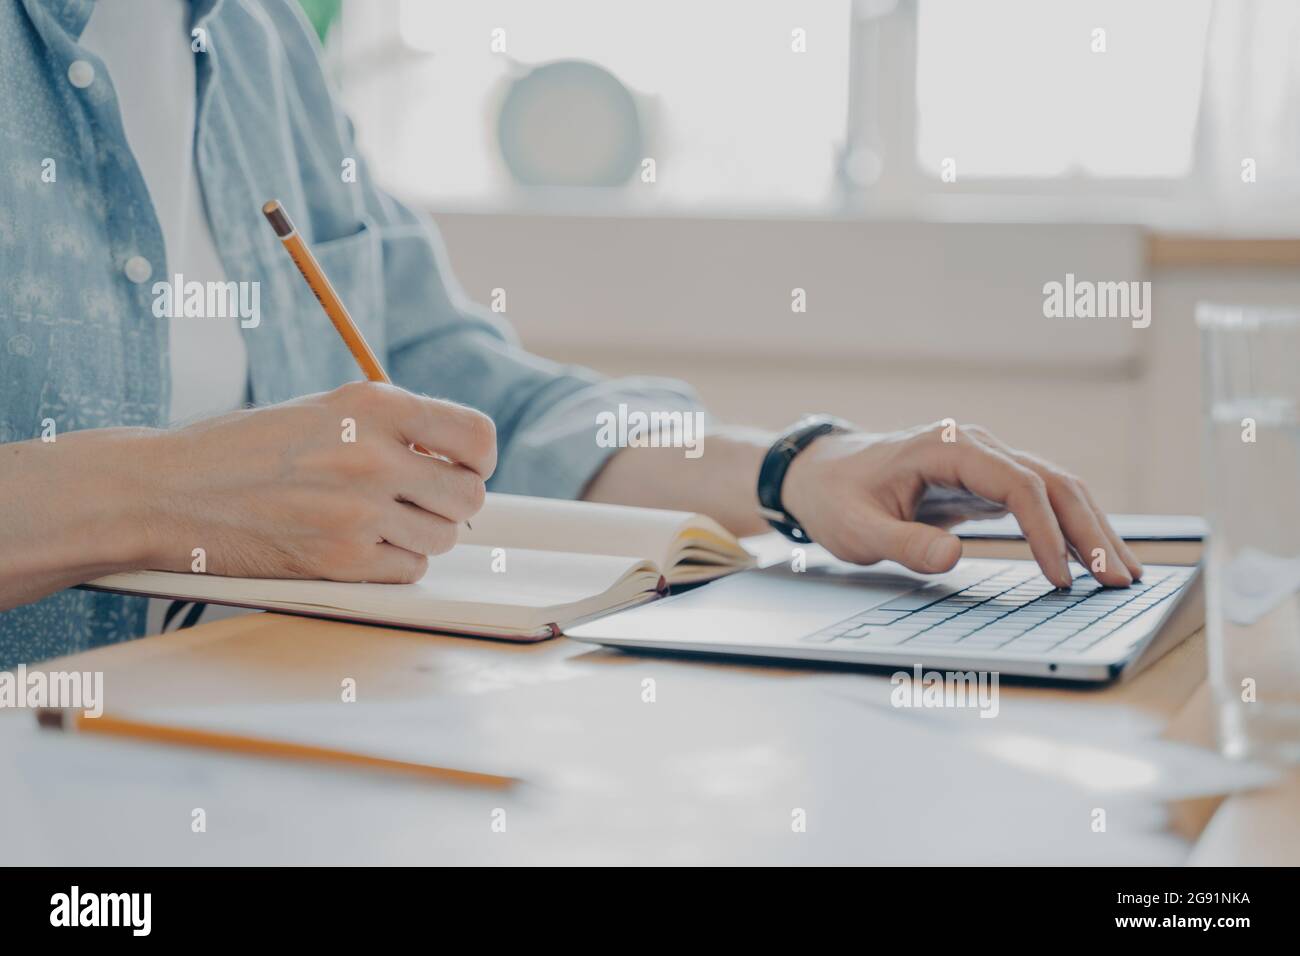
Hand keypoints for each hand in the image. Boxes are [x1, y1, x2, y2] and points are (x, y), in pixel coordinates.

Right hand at [139, 381, 495, 582]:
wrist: (169, 490)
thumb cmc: (247, 447)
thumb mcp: (326, 409)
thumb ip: (394, 427)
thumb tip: (460, 459)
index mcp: (374, 405)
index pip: (478, 437)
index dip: (478, 459)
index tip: (462, 467)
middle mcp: (373, 455)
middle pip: (469, 496)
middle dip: (451, 502)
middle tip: (418, 501)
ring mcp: (358, 512)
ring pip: (442, 538)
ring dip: (420, 535)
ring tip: (374, 521)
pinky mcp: (341, 561)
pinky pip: (409, 571)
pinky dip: (392, 564)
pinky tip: (354, 545)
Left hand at [780, 421, 1141, 587]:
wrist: (820, 473)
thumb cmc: (836, 498)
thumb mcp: (856, 529)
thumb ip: (903, 543)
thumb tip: (953, 558)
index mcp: (946, 447)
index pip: (1016, 484)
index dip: (1044, 531)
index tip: (1061, 578)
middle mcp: (976, 446)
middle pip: (1052, 481)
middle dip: (1090, 530)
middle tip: (1121, 581)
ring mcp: (985, 461)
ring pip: (1055, 488)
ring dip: (1091, 528)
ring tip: (1124, 574)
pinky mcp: (986, 482)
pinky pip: (1039, 501)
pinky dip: (1069, 528)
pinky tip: (1090, 558)